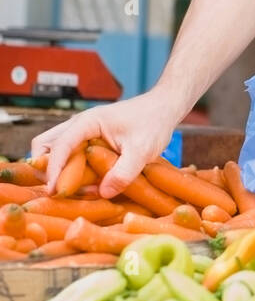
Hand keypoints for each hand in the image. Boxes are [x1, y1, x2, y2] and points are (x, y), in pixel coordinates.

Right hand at [30, 90, 181, 197]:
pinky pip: (70, 156)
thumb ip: (123, 172)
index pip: (60, 146)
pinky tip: (87, 185)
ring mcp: (82, 133)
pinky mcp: (89, 141)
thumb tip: (102, 192)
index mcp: (87, 123)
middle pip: (45, 145)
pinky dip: (71, 171)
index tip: (53, 191)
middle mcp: (79, 126)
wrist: (163, 108)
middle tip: (58, 191)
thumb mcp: (142, 151)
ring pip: (54, 150)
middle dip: (45, 168)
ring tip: (74, 191)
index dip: (53, 170)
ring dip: (57, 170)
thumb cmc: (153, 122)